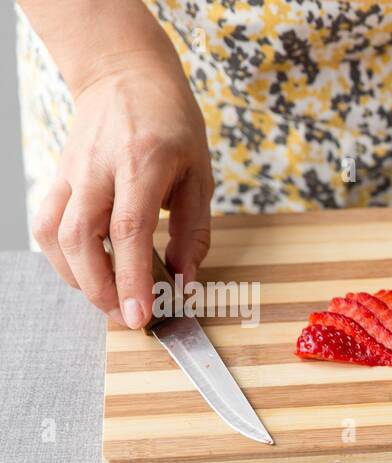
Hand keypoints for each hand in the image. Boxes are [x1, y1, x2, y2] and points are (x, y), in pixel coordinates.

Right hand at [32, 56, 211, 327]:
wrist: (123, 73)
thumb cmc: (170, 123)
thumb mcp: (200, 173)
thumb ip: (194, 231)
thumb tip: (185, 281)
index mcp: (142, 164)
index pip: (128, 232)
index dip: (131, 279)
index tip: (139, 316)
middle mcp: (98, 168)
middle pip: (81, 239)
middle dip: (100, 288)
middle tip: (126, 316)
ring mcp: (71, 172)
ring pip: (54, 235)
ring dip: (78, 278)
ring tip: (109, 299)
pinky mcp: (57, 177)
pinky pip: (46, 224)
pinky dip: (62, 258)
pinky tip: (87, 272)